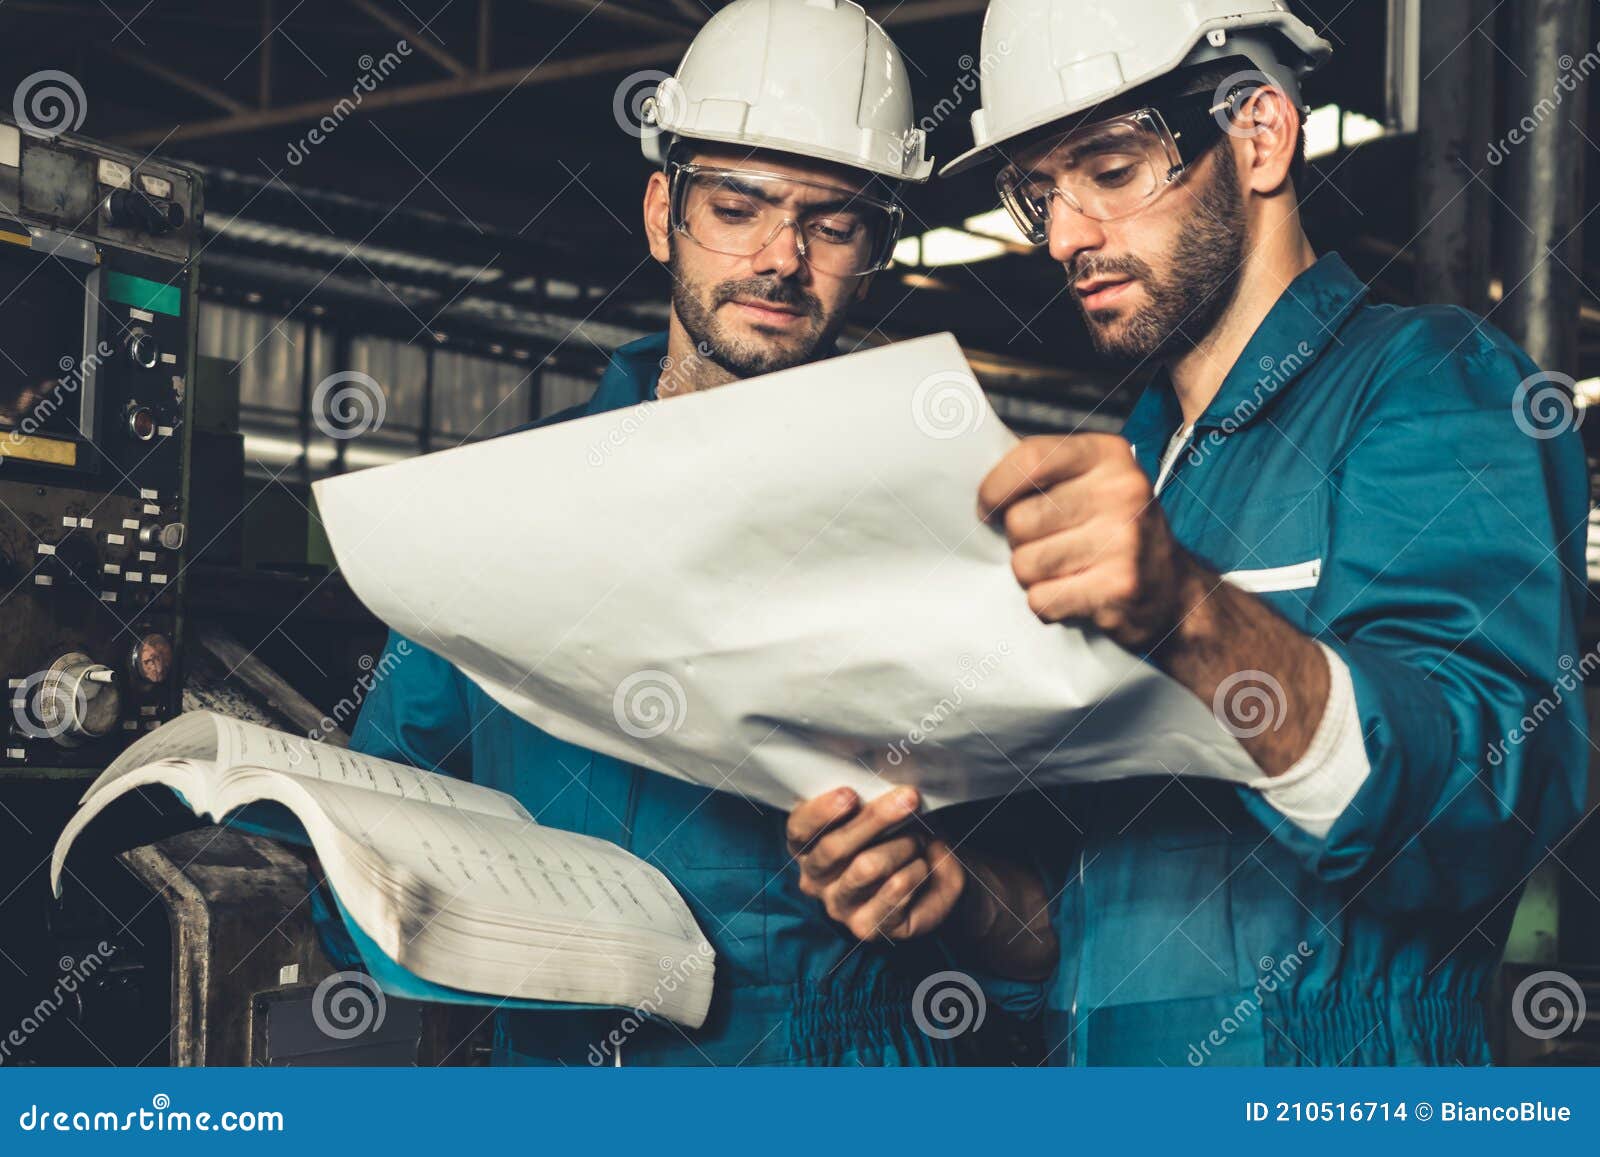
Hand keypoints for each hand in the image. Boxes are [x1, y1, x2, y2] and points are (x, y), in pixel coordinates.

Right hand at [786, 786, 965, 941]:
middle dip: (876, 818)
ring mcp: (839, 906)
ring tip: (917, 840)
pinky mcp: (866, 928)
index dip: (821, 812)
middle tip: (909, 798)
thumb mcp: (884, 804)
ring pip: (866, 868)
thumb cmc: (901, 828)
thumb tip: (877, 764)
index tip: (850, 794)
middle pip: (834, 848)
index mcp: (808, 842)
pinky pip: (892, 893)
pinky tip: (922, 866)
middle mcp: (815, 877)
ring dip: (902, 846)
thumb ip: (871, 789)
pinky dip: (915, 873)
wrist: (937, 870)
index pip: (799, 828)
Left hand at [978, 433, 1198, 650]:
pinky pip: (1043, 600)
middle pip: (1019, 521)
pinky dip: (1049, 604)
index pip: (1028, 460)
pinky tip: (1075, 595)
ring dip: (1033, 577)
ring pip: (1025, 564)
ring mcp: (1124, 540)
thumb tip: (981, 487)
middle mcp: (1121, 491)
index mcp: (1108, 455)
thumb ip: (1042, 475)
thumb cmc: (1115, 533)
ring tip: (1064, 572)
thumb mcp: (1091, 483)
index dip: (994, 489)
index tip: (987, 509)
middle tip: (1047, 547)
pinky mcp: (1120, 587)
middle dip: (1020, 542)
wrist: (1173, 591)